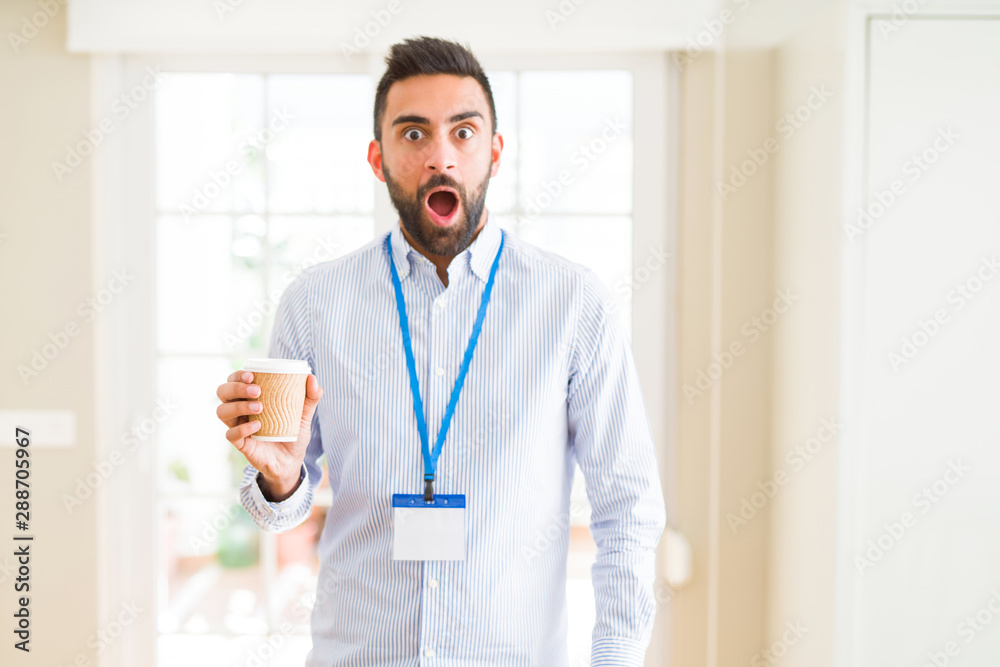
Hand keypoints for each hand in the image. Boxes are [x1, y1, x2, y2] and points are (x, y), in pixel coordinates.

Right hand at [216, 370, 322, 495]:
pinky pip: (231, 434)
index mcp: (250, 398)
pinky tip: (258, 426)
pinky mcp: (241, 444)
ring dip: (238, 406)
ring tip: (260, 407)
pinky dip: (242, 428)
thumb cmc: (292, 433)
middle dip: (236, 387)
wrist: (292, 461)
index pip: (234, 381)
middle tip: (257, 390)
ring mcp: (238, 427)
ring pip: (222, 411)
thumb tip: (312, 377)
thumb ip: (310, 397)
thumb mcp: (304, 414)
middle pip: (223, 392)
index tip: (252, 374)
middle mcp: (240, 410)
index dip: (237, 375)